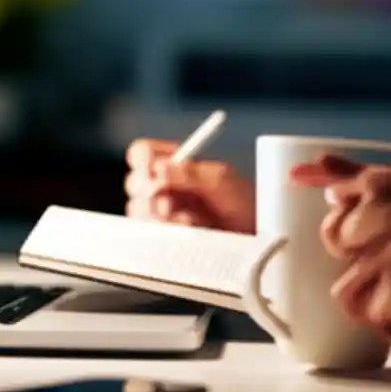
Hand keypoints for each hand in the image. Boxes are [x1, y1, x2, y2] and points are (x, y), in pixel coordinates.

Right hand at [124, 139, 255, 233]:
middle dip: (149, 192)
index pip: (142, 153)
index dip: (143, 159)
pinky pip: (148, 234)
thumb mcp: (223, 179)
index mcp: (174, 163)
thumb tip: (160, 169)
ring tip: (188, 221)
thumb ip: (191, 172)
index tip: (155, 170)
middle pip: (133, 182)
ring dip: (158, 215)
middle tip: (168, 202)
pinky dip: (166, 232)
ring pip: (137, 210)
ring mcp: (159, 213)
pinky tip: (189, 232)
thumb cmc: (243, 203)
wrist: (257, 238)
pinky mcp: (162, 237)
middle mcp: (162, 186)